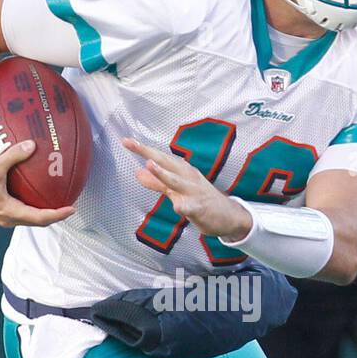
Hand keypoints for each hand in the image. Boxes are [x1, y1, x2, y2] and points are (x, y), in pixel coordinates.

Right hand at [0, 140, 76, 227]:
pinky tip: (37, 195)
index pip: (39, 218)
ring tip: (57, 203)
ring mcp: (2, 216)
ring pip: (28, 219)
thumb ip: (14, 155)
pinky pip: (21, 212)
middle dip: (54, 215)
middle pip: (37, 222)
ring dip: (43, 213)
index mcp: (8, 210)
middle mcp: (7, 218)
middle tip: (69, 206)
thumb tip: (32, 145)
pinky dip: (32, 207)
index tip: (71, 209)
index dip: (57, 214)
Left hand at [123, 137, 252, 240]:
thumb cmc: (201, 199)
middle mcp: (187, 177)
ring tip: (150, 164)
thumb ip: (157, 182)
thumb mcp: (177, 190)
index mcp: (182, 171)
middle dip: (149, 153)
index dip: (143, 149)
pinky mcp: (200, 208)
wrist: (230, 216)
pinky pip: (190, 207)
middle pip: (166, 163)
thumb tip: (138, 172)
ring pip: (177, 182)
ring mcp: (194, 192)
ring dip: (163, 173)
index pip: (160, 158)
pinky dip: (185, 206)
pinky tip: (178, 207)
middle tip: (132, 144)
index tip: (126, 141)